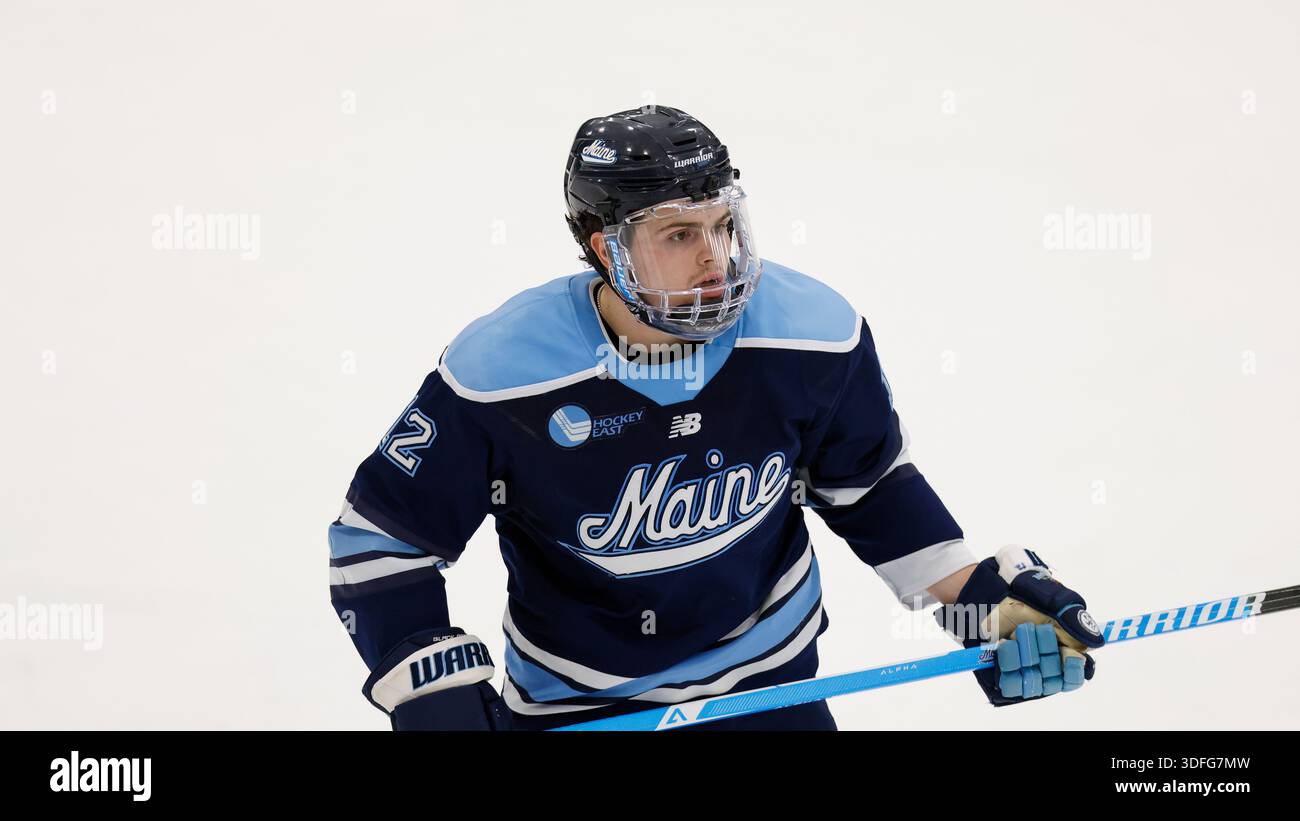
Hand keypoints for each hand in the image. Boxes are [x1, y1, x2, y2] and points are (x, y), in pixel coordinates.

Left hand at [936, 546, 1103, 705]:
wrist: (985, 589)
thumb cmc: (1020, 590)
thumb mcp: (1051, 596)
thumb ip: (1074, 617)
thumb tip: (1097, 642)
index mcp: (1064, 646)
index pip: (1077, 674)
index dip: (1073, 670)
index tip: (1066, 655)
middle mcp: (1046, 661)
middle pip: (1055, 677)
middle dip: (1044, 653)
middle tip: (1028, 628)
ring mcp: (1024, 668)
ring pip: (1036, 684)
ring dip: (1025, 659)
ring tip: (1012, 637)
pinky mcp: (1003, 673)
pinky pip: (1012, 687)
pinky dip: (1010, 669)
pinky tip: (1004, 648)